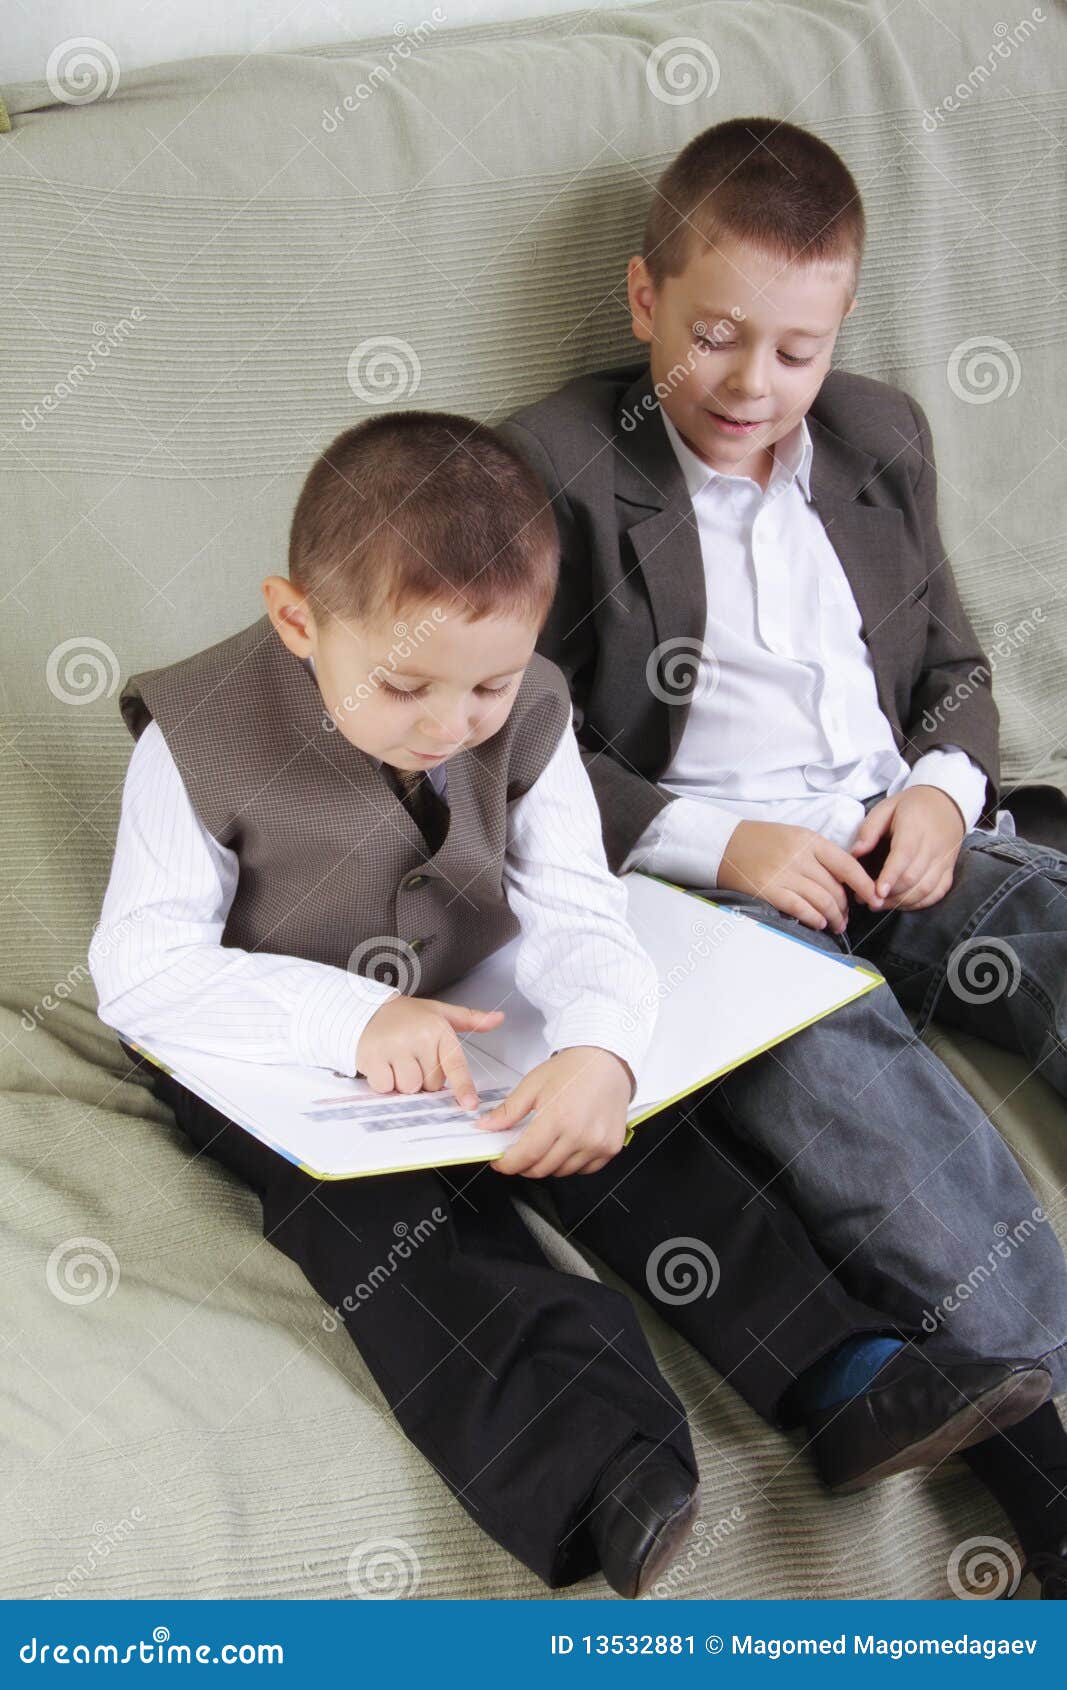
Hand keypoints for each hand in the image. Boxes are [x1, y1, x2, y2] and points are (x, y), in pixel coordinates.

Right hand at [355, 997, 505, 1108]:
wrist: (365, 1009)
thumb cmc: (405, 1016)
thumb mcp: (439, 1012)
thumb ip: (470, 1018)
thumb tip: (498, 1018)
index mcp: (438, 1029)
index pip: (454, 1064)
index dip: (463, 1087)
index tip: (470, 1104)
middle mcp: (418, 1038)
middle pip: (431, 1084)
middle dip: (423, 1077)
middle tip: (412, 1058)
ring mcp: (395, 1048)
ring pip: (409, 1088)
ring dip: (403, 1082)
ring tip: (396, 1061)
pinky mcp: (373, 1057)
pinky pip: (386, 1087)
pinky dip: (383, 1082)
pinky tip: (382, 1064)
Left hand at [475, 1047, 632, 1177]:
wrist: (607, 1061)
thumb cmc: (573, 1069)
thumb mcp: (533, 1084)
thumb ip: (509, 1110)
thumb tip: (486, 1126)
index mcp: (558, 1116)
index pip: (526, 1155)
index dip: (508, 1164)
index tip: (501, 1162)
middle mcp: (580, 1134)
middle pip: (542, 1169)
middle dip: (524, 1165)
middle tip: (519, 1152)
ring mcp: (598, 1144)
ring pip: (562, 1172)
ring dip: (547, 1164)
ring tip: (545, 1144)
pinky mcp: (610, 1148)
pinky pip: (584, 1170)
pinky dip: (571, 1164)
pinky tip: (566, 1145)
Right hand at [718, 819, 882, 932]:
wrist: (723, 845)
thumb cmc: (760, 842)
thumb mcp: (794, 837)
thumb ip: (818, 856)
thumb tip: (843, 883)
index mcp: (809, 840)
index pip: (847, 865)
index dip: (865, 885)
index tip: (875, 898)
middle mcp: (799, 856)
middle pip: (835, 887)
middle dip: (846, 907)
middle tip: (847, 917)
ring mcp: (784, 873)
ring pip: (822, 900)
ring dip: (834, 917)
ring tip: (836, 924)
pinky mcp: (769, 890)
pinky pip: (801, 908)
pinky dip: (814, 918)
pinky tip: (819, 923)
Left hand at [851, 786, 964, 909]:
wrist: (946, 803)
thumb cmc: (911, 806)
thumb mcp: (887, 807)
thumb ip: (870, 829)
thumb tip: (855, 852)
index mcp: (914, 828)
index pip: (904, 855)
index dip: (890, 876)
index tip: (876, 891)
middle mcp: (933, 846)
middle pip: (913, 877)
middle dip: (890, 894)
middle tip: (868, 900)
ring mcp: (944, 859)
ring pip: (926, 888)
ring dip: (902, 901)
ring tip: (881, 904)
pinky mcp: (949, 869)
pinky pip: (938, 892)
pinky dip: (920, 902)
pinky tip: (902, 904)